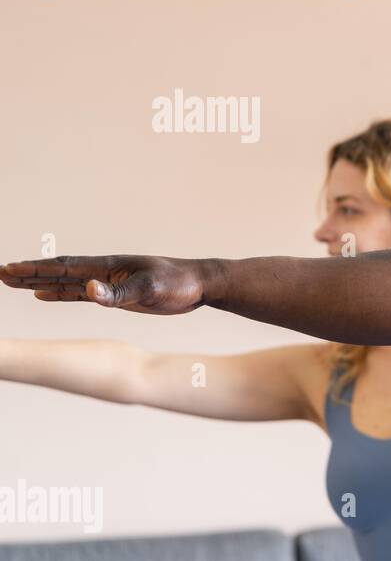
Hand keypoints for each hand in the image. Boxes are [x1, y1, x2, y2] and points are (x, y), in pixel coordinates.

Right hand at [0, 255, 207, 314]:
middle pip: (58, 271)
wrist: (201, 283)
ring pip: (65, 281)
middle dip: (28, 272)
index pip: (64, 266)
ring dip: (38, 281)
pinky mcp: (117, 294)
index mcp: (109, 266)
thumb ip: (118, 292)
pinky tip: (44, 294)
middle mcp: (105, 271)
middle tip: (0, 273)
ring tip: (12, 281)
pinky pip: (81, 293)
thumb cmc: (179, 283)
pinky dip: (60, 293)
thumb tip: (88, 290)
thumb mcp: (150, 289)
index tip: (9, 269)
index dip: (35, 268)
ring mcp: (110, 281)